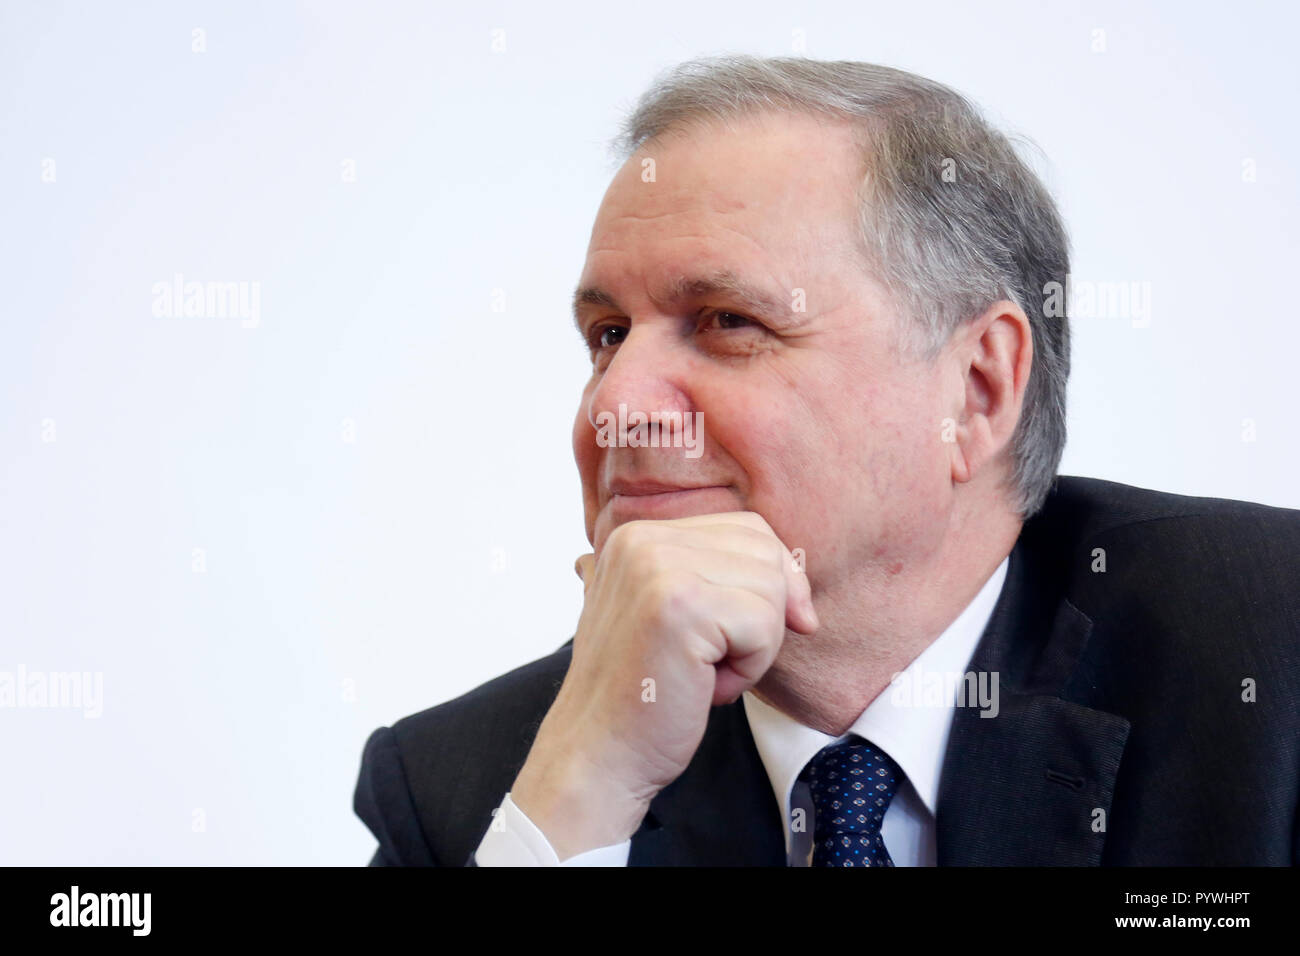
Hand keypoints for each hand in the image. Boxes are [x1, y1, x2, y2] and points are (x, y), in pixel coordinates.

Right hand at [510, 511, 816, 859]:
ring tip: (706, 673)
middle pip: (765, 552)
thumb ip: (710, 577)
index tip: (769, 628)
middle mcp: (643, 540)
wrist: (598, 754)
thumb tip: (793, 569)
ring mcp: (658, 569)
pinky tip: (706, 686)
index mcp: (639, 534)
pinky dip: (749, 668)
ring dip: (756, 645)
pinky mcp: (680, 607)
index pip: (748, 528)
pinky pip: (763, 625)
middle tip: (721, 660)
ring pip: (770, 588)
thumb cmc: (640, 693)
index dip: (776, 579)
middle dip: (767, 613)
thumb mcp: (670, 614)